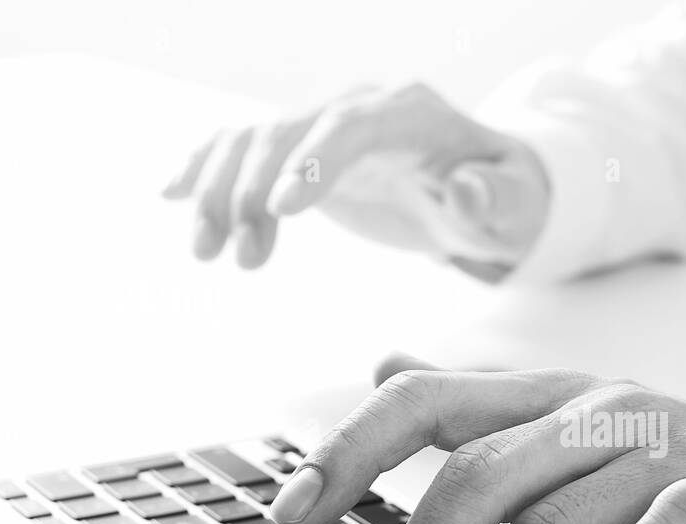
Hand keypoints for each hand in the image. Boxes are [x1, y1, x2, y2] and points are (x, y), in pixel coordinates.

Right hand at [162, 84, 549, 270]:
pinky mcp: (304, 148)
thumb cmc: (505, 200)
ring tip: (206, 251)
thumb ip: (495, 199)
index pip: (355, 127)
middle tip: (232, 254)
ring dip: (220, 191)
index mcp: (413, 114)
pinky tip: (171, 196)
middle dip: (251, 189)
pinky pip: (247, 148)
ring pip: (256, 140)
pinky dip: (207, 168)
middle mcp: (360, 106)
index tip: (281, 211)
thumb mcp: (514, 205)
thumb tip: (468, 191)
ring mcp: (326, 123)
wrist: (487, 189)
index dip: (313, 163)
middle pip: (289, 131)